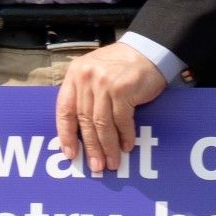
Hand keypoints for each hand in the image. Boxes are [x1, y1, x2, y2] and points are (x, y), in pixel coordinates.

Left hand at [53, 41, 168, 172]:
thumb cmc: (123, 64)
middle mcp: (86, 78)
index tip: (70, 154)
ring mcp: (104, 83)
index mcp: (75, 74)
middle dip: (90, 147)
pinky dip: (124, 136)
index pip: (64, 110)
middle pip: (85, 120)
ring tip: (111, 162)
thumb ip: (84, 93)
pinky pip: (121, 120)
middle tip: (95, 165)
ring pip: (102, 124)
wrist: (150, 50)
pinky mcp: (123, 89)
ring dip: (108, 146)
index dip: (66, 135)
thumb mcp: (95, 72)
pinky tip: (127, 146)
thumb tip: (79, 130)